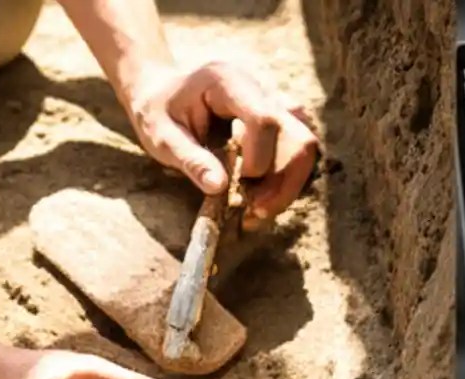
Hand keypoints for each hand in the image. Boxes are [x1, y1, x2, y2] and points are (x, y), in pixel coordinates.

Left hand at [122, 60, 318, 219]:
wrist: (162, 91)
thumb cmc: (158, 112)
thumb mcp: (161, 137)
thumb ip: (189, 159)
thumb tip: (219, 188)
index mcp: (229, 81)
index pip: (265, 119)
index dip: (259, 159)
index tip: (238, 185)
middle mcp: (261, 87)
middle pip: (299, 136)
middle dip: (283, 181)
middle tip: (255, 211)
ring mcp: (276, 102)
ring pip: (307, 145)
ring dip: (289, 184)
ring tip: (257, 208)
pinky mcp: (282, 120)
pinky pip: (299, 151)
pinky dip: (286, 179)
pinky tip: (262, 196)